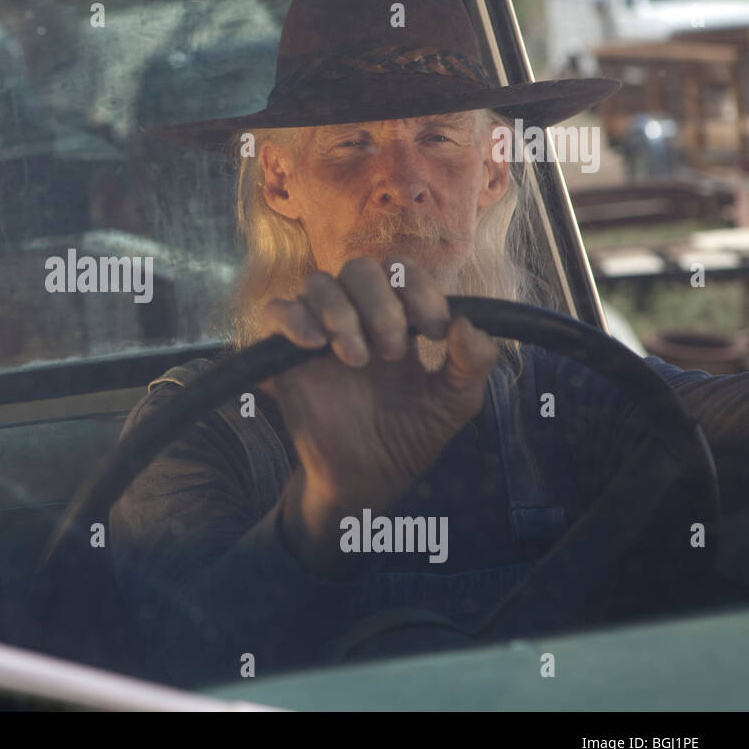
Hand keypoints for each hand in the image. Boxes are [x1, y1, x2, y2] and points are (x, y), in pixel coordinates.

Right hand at [258, 256, 498, 572]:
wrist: (367, 480)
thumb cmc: (409, 437)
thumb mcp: (454, 402)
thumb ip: (473, 362)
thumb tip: (466, 322)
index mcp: (397, 319)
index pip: (403, 272)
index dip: (420, 289)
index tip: (434, 331)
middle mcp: (357, 317)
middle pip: (359, 268)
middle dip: (380, 304)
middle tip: (392, 352)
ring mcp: (318, 332)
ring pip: (318, 284)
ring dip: (341, 314)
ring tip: (357, 360)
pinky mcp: (284, 354)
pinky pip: (276, 312)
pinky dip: (294, 319)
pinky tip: (316, 346)